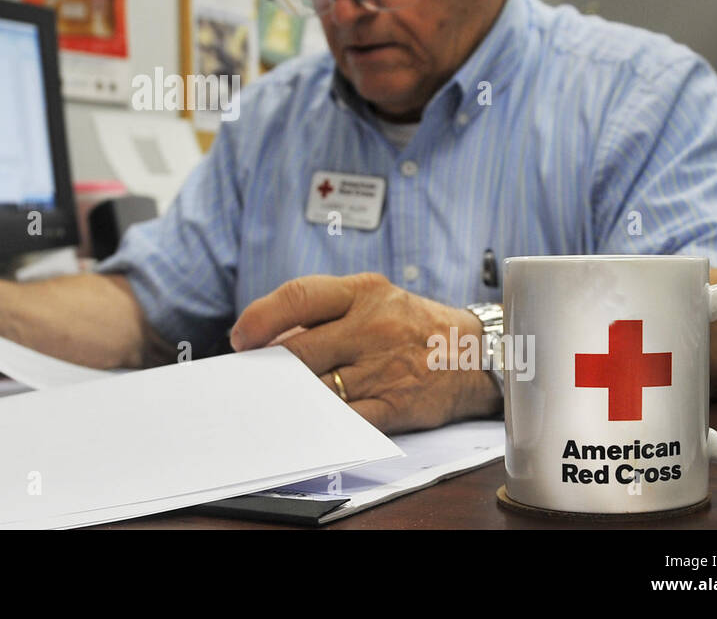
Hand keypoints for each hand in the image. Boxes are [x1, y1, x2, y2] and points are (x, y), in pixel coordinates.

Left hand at [230, 272, 497, 432]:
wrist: (476, 354)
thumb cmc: (410, 325)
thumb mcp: (373, 299)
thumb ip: (325, 314)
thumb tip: (268, 341)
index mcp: (362, 292)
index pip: (299, 297)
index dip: (261, 318)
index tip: (241, 339)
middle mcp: (371, 325)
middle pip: (300, 350)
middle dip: (268, 369)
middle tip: (250, 380)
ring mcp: (384, 366)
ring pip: (317, 387)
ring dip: (288, 398)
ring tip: (270, 402)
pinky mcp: (395, 403)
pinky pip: (346, 418)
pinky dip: (319, 423)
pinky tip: (304, 423)